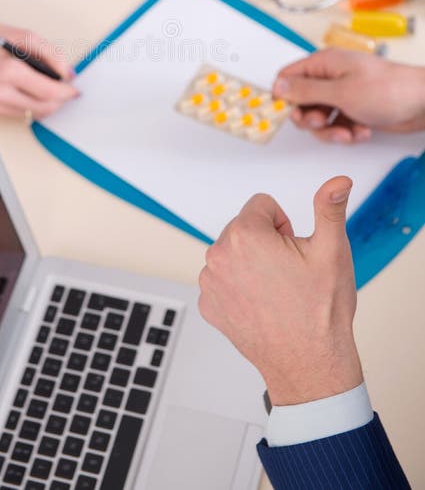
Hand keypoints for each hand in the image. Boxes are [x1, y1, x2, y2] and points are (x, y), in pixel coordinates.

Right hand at [0, 17, 77, 117]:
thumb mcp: (25, 36)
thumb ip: (51, 54)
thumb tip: (67, 73)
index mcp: (9, 71)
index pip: (48, 92)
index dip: (67, 92)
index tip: (75, 89)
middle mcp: (1, 92)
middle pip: (44, 107)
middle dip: (59, 99)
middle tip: (65, 87)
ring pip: (36, 113)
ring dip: (47, 102)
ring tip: (47, 85)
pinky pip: (24, 112)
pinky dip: (33, 103)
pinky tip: (30, 88)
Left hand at [199, 176, 362, 405]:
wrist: (309, 365)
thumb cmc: (320, 311)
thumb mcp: (331, 252)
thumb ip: (330, 209)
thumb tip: (338, 181)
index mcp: (245, 235)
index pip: (262, 204)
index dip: (284, 224)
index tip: (294, 249)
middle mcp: (218, 255)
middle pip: (245, 227)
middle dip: (266, 242)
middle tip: (289, 272)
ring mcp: (210, 283)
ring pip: (234, 253)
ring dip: (251, 263)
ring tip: (276, 291)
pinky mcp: (209, 305)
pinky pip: (223, 279)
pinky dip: (240, 286)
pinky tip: (262, 305)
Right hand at [274, 49, 424, 142]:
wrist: (422, 104)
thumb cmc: (388, 89)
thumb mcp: (340, 91)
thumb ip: (306, 91)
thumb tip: (278, 87)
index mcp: (324, 64)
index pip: (288, 78)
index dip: (282, 97)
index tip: (283, 114)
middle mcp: (330, 78)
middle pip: (301, 103)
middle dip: (311, 120)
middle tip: (323, 122)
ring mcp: (342, 95)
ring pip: (319, 119)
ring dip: (331, 131)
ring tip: (349, 131)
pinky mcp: (353, 110)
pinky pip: (336, 126)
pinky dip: (346, 132)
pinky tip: (362, 130)